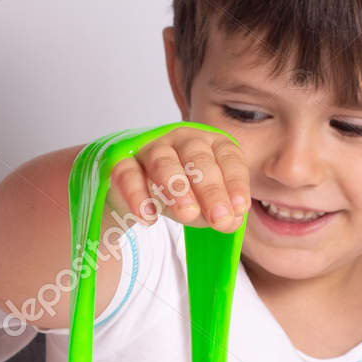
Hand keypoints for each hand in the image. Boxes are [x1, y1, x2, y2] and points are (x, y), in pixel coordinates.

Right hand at [106, 126, 248, 233]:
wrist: (138, 195)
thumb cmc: (183, 195)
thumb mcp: (206, 206)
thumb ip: (221, 213)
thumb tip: (230, 221)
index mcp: (210, 144)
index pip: (227, 156)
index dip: (235, 182)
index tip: (239, 208)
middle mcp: (181, 140)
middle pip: (197, 157)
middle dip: (210, 189)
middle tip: (219, 218)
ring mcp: (150, 150)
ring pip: (163, 161)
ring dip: (176, 187)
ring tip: (187, 215)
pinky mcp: (122, 165)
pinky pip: (128, 175)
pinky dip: (137, 196)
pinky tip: (148, 218)